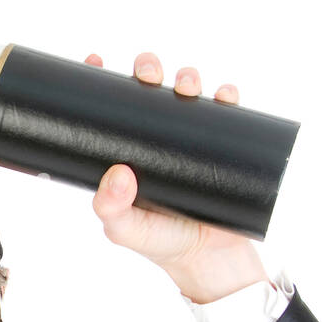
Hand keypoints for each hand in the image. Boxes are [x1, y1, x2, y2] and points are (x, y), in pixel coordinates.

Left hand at [85, 52, 269, 302]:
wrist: (209, 260)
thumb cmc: (160, 243)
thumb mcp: (124, 229)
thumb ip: (111, 208)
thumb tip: (117, 173)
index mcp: (127, 152)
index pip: (111, 109)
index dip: (101, 81)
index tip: (94, 61)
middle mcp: (157, 141)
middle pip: (149, 92)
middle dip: (147, 71)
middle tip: (146, 71)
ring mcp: (191, 142)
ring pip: (187, 96)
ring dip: (187, 78)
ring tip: (186, 82)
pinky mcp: (224, 148)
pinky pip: (228, 115)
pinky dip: (227, 99)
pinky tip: (224, 95)